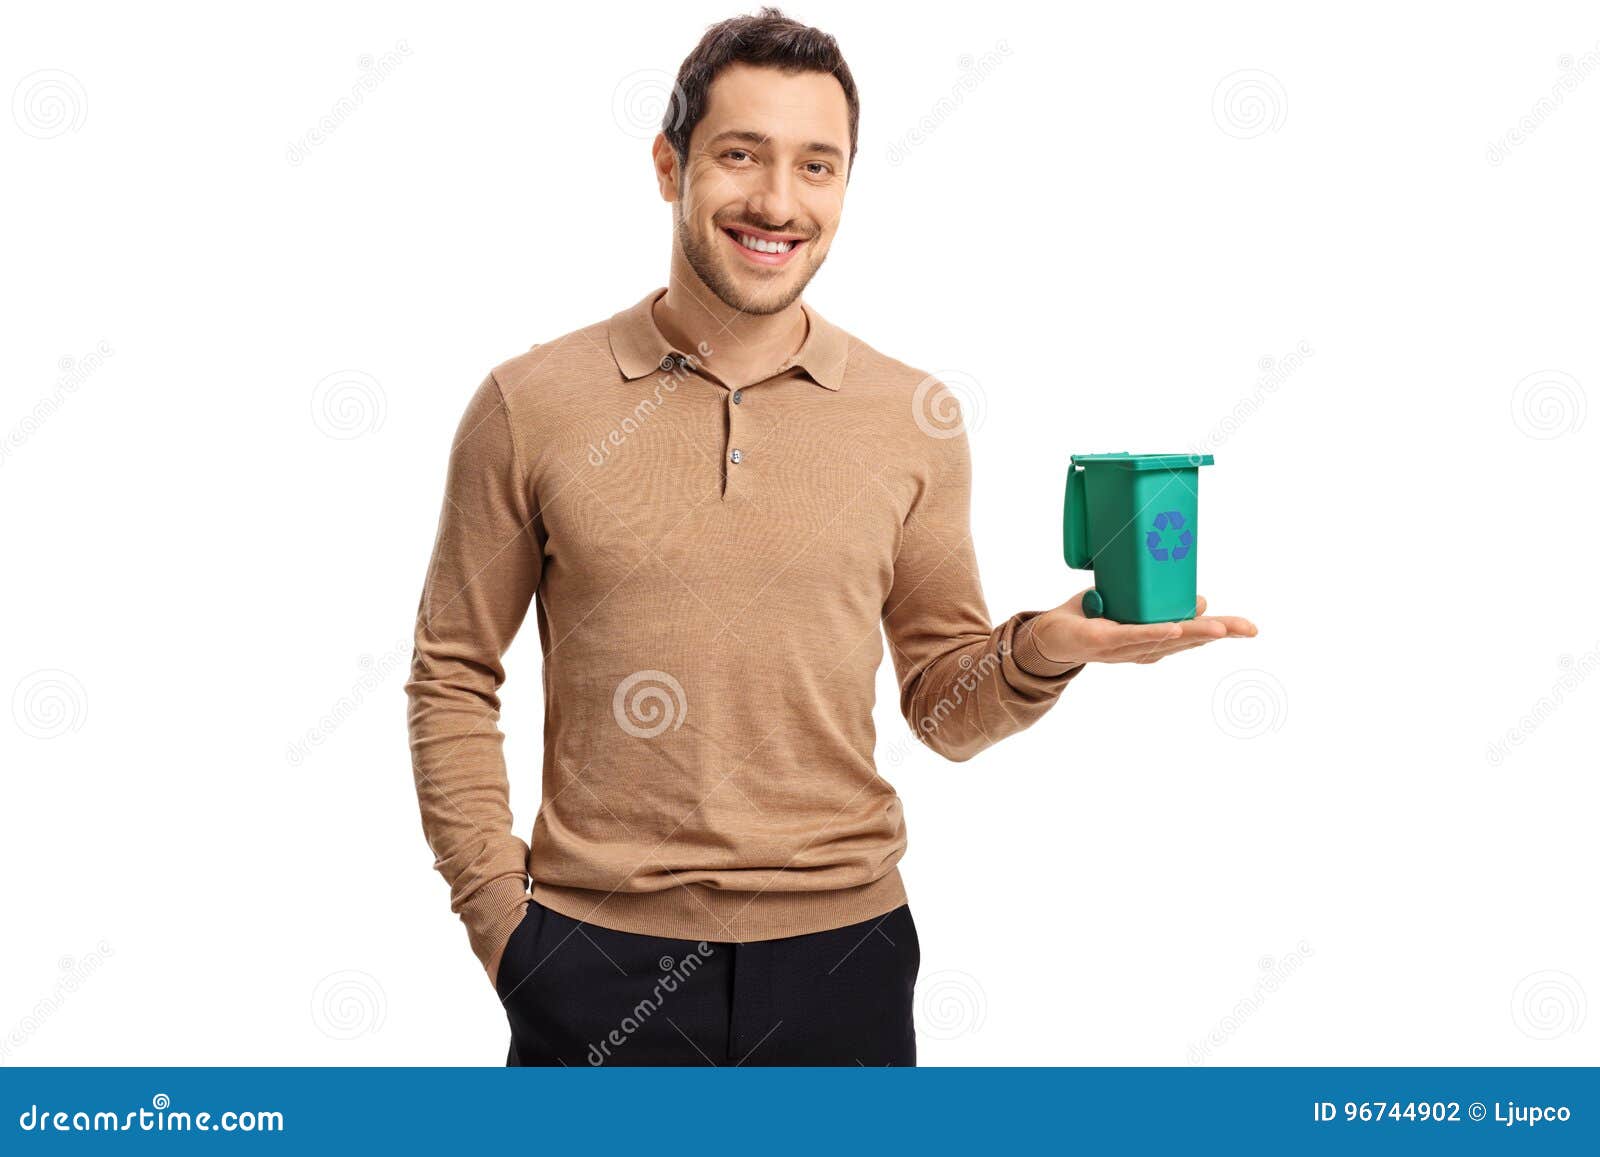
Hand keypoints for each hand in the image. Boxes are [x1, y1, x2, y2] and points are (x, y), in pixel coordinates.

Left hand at [1028, 591, 1256, 666]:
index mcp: (1154, 641)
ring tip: (1221, 628)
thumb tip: (1200, 600)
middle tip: (1248, 629)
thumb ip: (1162, 604)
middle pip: (1186, 641)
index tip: (1250, 629)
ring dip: (1193, 633)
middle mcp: (1144, 649)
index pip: (1194, 636)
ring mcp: (1124, 648)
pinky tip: (1173, 628)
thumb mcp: (1132, 606)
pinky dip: (1153, 632)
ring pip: (1164, 639)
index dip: (1223, 631)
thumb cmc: (1092, 618)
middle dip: (1219, 633)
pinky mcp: (1103, 641)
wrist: (1048, 635)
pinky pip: (1131, 636)